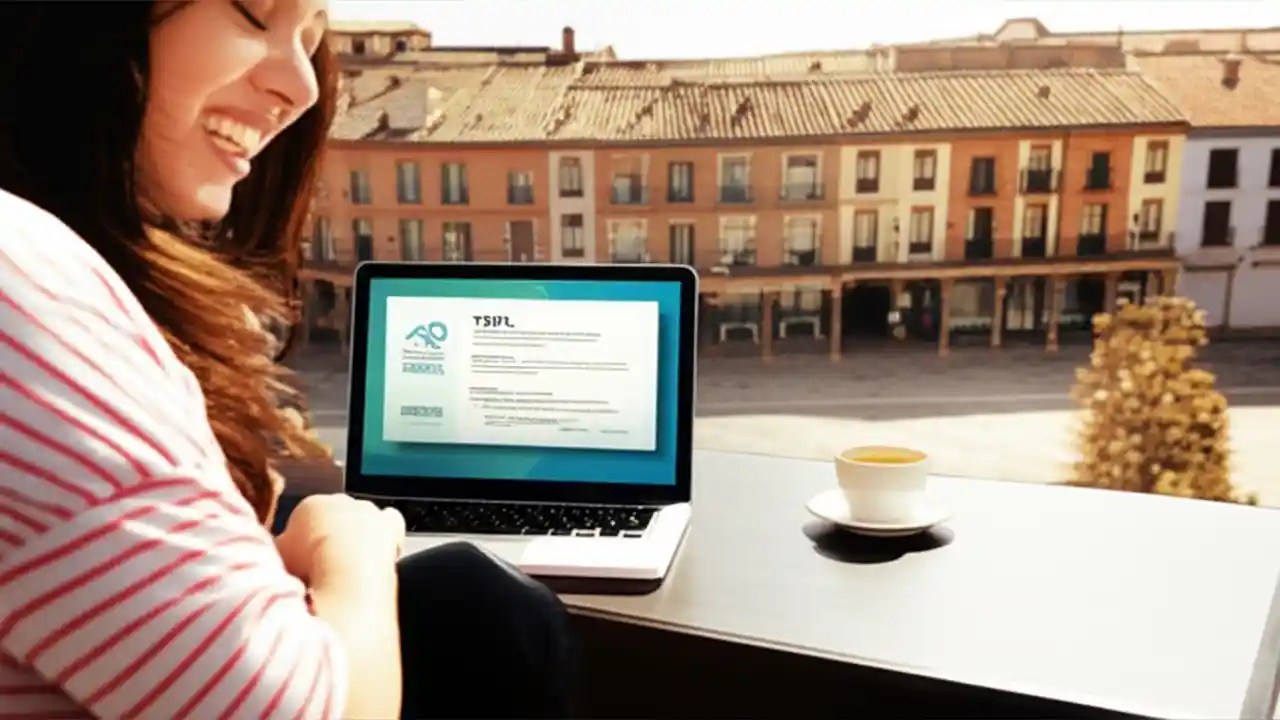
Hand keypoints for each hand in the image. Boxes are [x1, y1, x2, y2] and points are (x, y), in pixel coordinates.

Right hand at [275, 494, 404, 586]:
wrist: (350, 569)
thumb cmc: (310, 565)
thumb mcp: (278, 559)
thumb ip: (276, 553)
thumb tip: (270, 557)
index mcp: (310, 505)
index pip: (304, 521)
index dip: (303, 544)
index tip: (303, 563)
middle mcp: (341, 501)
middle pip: (333, 518)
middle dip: (330, 537)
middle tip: (326, 566)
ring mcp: (369, 511)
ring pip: (362, 519)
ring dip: (358, 537)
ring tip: (351, 566)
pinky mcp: (391, 525)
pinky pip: (391, 527)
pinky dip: (387, 538)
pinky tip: (377, 557)